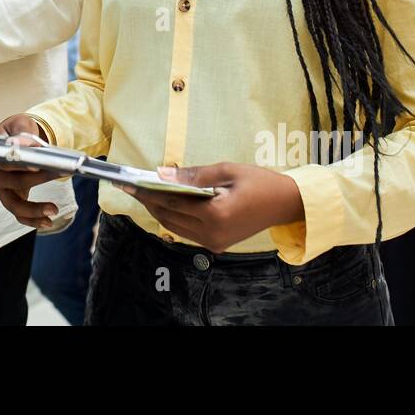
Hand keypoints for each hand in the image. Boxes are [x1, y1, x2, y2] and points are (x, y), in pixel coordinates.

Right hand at [0, 114, 62, 229]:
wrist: (18, 142)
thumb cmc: (18, 131)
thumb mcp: (20, 124)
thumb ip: (21, 133)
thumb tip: (20, 145)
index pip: (4, 162)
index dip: (20, 165)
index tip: (37, 166)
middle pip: (13, 183)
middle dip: (38, 181)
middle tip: (59, 175)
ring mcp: (1, 190)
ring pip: (14, 205)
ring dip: (34, 210)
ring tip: (54, 210)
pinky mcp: (11, 199)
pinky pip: (20, 214)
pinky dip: (33, 220)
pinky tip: (48, 222)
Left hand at [120, 162, 303, 252]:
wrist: (285, 204)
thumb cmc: (259, 182)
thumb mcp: (227, 169)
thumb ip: (194, 174)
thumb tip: (163, 173)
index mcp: (216, 214)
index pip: (172, 202)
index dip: (148, 192)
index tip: (129, 182)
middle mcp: (212, 233)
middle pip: (169, 217)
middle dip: (149, 202)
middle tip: (130, 187)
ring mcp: (215, 242)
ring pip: (175, 227)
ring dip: (159, 211)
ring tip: (144, 194)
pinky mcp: (217, 244)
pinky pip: (187, 232)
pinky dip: (174, 218)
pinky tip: (165, 204)